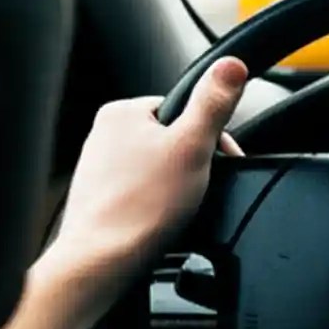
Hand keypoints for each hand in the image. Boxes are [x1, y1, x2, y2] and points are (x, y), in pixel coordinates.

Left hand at [48, 57, 248, 293]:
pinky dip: (155, 205)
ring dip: (175, 186)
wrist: (101, 264)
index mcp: (121, 112)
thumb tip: (231, 65)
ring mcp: (98, 169)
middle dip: (192, 163)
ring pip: (158, 168)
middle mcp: (103, 135)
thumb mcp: (193, 146)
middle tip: (196, 189)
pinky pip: (141, 192)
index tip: (219, 161)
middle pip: (172, 139)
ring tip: (174, 208)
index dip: (211, 136)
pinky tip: (158, 221)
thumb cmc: (141, 209)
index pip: (184, 109)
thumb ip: (214, 103)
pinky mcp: (99, 198)